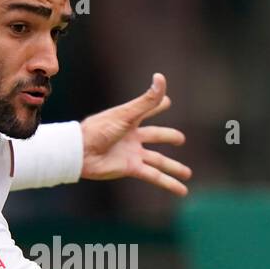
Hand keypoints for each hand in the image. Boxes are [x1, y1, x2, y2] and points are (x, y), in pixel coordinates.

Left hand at [79, 73, 191, 195]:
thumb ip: (147, 100)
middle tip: (181, 139)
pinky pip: (154, 176)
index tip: (166, 101)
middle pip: (156, 136)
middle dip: (168, 136)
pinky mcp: (131, 168)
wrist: (81, 152)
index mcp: (130, 119)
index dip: (157, 104)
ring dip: (173, 167)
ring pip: (159, 161)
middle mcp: (132, 136)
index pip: (148, 109)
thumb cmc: (100, 129)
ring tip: (188, 174)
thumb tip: (161, 78)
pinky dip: (168, 183)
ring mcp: (132, 153)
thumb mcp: (127, 114)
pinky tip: (181, 190)